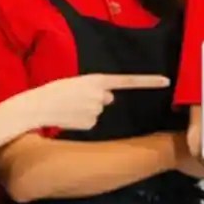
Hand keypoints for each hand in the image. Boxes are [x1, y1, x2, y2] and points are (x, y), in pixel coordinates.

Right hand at [19, 73, 169, 130]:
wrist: (36, 107)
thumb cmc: (52, 92)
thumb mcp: (75, 83)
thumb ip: (96, 88)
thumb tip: (110, 98)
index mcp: (96, 79)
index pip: (128, 81)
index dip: (148, 82)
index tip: (166, 81)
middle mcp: (100, 95)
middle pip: (106, 99)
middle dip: (94, 100)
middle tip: (73, 98)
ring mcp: (96, 111)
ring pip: (97, 112)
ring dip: (84, 111)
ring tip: (67, 107)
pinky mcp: (91, 124)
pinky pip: (90, 123)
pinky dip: (80, 121)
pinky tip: (67, 117)